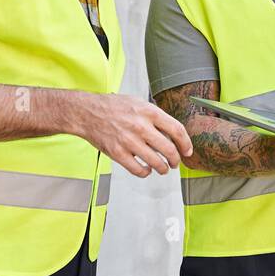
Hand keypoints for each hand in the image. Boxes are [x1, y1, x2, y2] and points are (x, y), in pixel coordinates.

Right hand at [72, 93, 193, 177]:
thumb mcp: (138, 102)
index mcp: (148, 112)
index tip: (187, 151)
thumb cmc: (112, 106)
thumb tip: (172, 131)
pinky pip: (138, 170)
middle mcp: (141, 126)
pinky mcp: (118, 153)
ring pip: (156, 163)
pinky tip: (146, 169)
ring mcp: (129, 141)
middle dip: (175, 160)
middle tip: (175, 163)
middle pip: (169, 150)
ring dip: (163, 169)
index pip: (177, 130)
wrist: (87, 112)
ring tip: (162, 168)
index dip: (186, 144)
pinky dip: (146, 173)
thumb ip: (155, 116)